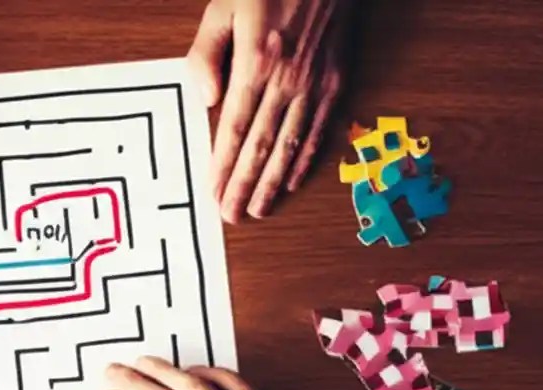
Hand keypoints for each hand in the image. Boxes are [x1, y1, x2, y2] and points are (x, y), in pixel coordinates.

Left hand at [188, 0, 351, 222]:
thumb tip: (205, 101)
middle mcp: (288, 80)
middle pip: (261, 146)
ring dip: (274, 182)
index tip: (213, 194)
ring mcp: (316, 82)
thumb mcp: (222, 8)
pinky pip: (320, 128)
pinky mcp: (337, 78)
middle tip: (231, 216)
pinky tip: (294, 180)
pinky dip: (306, 158)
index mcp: (255, 63)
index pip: (234, 129)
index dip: (224, 167)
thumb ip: (206, 55)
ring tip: (258, 209)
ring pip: (291, 144)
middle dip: (245, 185)